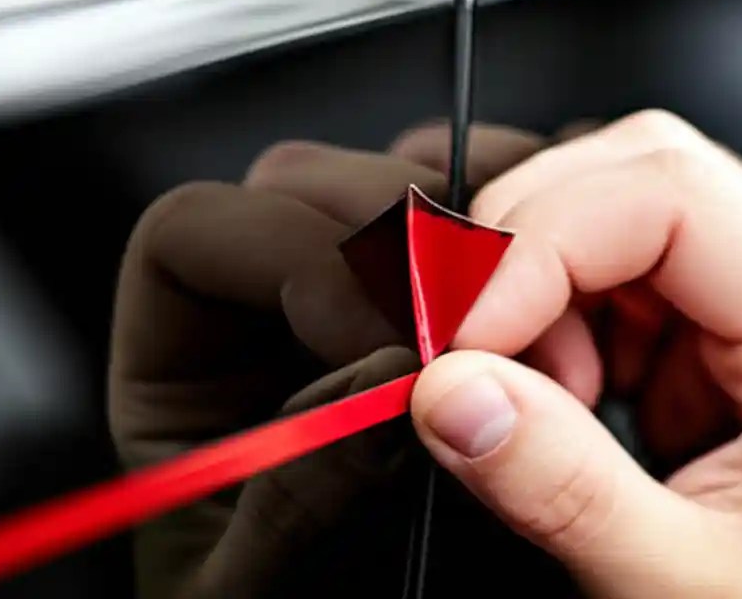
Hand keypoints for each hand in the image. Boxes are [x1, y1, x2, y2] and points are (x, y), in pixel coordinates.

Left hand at [108, 122, 547, 597]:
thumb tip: (393, 383)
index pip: (196, 234)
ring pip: (408, 184)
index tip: (383, 341)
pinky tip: (561, 322)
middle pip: (309, 186)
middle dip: (400, 242)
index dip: (289, 255)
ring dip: (475, 239)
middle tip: (473, 335)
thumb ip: (297, 496)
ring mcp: (366, 299)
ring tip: (530, 333)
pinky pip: (485, 230)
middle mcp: (265, 309)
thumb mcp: (251, 591)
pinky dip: (531, 249)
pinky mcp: (454, 315)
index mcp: (180, 363)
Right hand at [410, 111, 741, 597]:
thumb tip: (449, 390)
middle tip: (472, 354)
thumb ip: (562, 488)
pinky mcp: (711, 319)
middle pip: (638, 172)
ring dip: (537, 291)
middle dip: (525, 252)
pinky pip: (606, 267)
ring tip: (544, 401)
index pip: (672, 195)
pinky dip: (550, 320)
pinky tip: (570, 399)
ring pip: (610, 206)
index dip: (540, 244)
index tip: (462, 338)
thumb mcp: (682, 582)